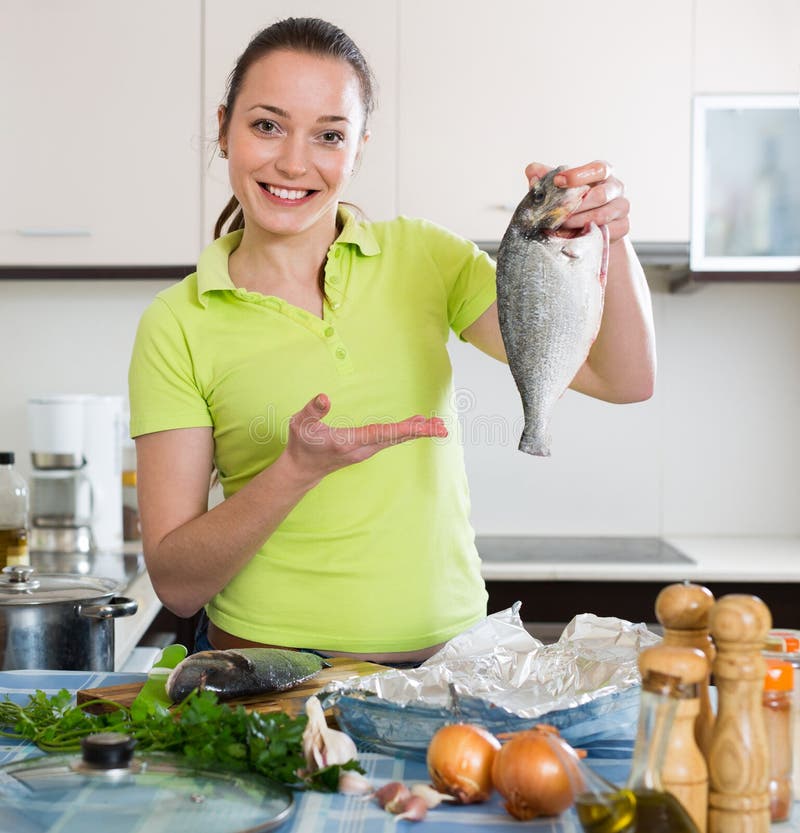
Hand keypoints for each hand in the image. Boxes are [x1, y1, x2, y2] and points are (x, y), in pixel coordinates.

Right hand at [284, 393, 447, 478]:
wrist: (302, 470)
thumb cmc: (302, 444)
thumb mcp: (301, 424)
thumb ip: (312, 411)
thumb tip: (323, 397)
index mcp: (350, 442)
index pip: (381, 433)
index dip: (402, 428)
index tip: (422, 425)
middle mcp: (363, 449)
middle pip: (396, 438)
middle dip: (419, 432)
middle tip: (442, 427)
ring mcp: (366, 450)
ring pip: (396, 440)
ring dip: (417, 432)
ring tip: (438, 425)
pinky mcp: (366, 449)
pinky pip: (391, 439)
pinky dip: (407, 432)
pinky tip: (418, 425)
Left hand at [525, 160, 629, 243]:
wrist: (588, 230)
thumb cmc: (573, 203)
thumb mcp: (558, 189)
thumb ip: (546, 178)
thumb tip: (532, 170)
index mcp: (603, 172)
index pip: (598, 168)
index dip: (578, 175)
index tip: (558, 181)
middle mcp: (616, 187)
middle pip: (600, 194)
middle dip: (575, 206)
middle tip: (556, 214)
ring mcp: (622, 207)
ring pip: (602, 215)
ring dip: (578, 222)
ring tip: (560, 226)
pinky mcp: (623, 226)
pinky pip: (606, 232)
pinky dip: (587, 235)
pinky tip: (573, 236)